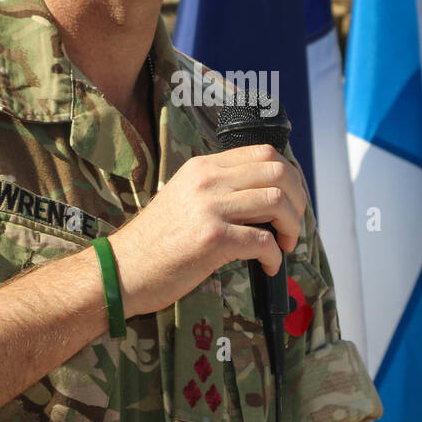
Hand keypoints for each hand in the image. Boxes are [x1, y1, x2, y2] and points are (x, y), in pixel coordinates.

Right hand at [107, 144, 307, 316]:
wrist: (122, 269)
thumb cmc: (156, 241)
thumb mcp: (185, 197)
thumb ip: (219, 190)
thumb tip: (267, 198)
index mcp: (203, 167)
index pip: (263, 152)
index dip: (290, 176)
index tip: (293, 200)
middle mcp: (208, 180)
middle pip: (278, 171)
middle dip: (298, 200)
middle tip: (293, 225)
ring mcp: (209, 207)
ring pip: (277, 201)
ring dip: (291, 227)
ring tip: (283, 245)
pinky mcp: (212, 238)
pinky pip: (263, 240)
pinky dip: (275, 257)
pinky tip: (269, 266)